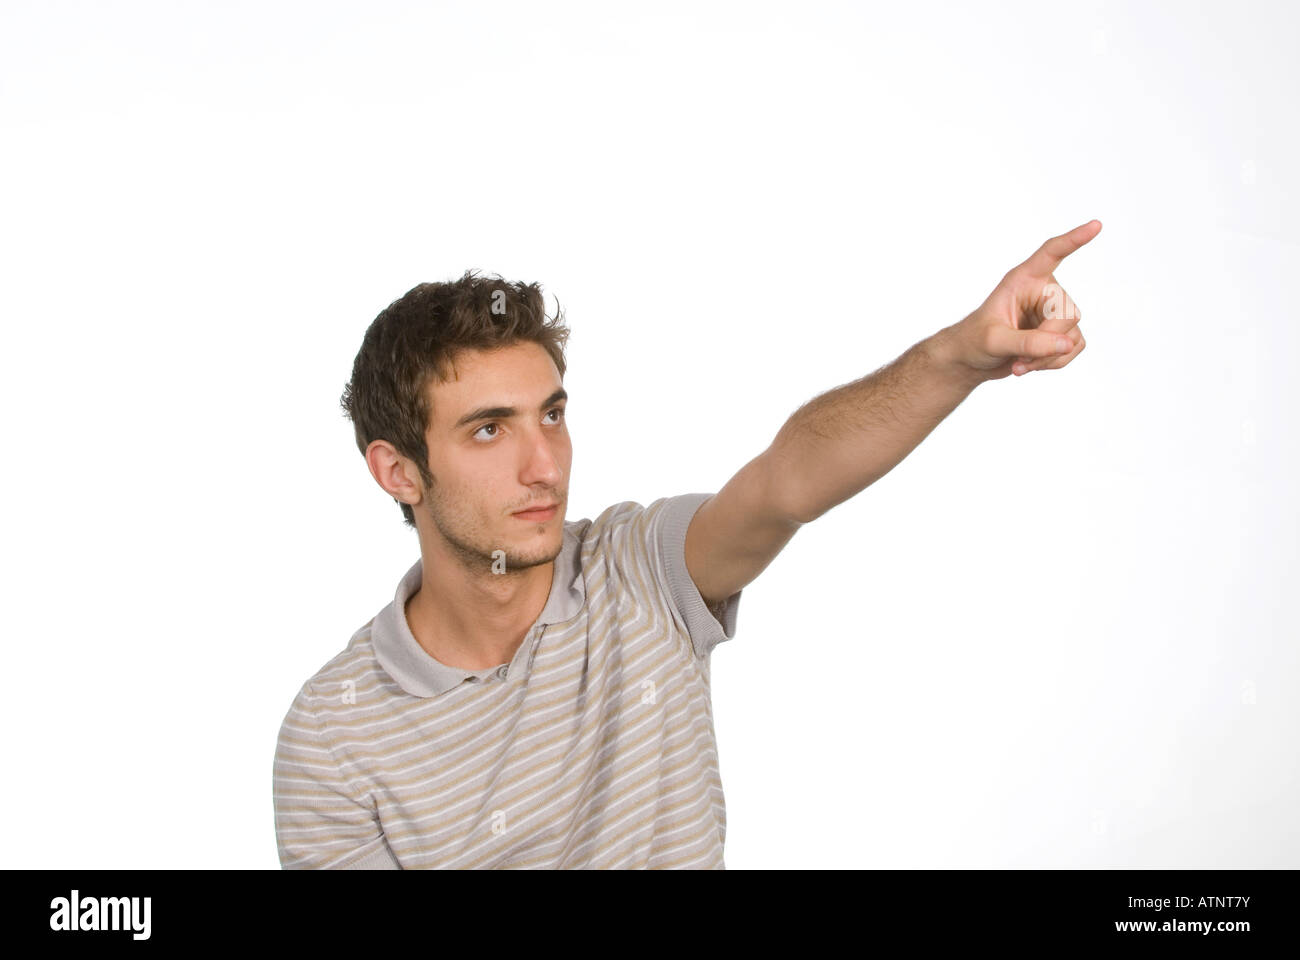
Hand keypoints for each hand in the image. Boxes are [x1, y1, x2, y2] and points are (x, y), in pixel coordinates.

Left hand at [945, 220, 1099, 381]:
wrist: (971, 360)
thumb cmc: (974, 340)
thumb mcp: (993, 340)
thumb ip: (1027, 341)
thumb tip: (1066, 344)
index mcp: (1023, 279)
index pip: (1051, 253)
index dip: (1074, 240)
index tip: (1096, 225)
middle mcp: (1043, 291)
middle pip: (1068, 313)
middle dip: (1047, 341)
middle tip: (1019, 357)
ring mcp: (1054, 312)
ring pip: (1073, 335)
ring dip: (1048, 358)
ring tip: (1019, 363)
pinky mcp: (1060, 333)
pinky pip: (1074, 348)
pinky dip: (1055, 363)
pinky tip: (1030, 366)